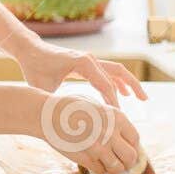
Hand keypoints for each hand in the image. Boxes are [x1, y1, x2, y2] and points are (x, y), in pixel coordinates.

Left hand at [16, 42, 147, 106]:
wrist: (30, 51)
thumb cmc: (34, 69)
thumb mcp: (42, 88)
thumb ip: (54, 103)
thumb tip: (63, 123)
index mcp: (82, 63)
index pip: (104, 84)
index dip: (113, 102)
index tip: (118, 117)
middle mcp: (89, 59)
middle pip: (118, 73)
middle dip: (132, 87)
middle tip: (144, 101)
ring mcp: (90, 59)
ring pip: (116, 71)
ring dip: (129, 83)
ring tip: (141, 98)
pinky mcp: (87, 62)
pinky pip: (108, 72)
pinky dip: (117, 82)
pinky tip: (124, 94)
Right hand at [37, 92, 145, 173]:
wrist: (46, 114)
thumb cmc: (69, 107)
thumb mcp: (96, 106)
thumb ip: (111, 119)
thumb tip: (122, 136)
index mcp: (116, 118)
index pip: (135, 140)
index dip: (132, 146)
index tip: (127, 149)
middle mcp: (111, 134)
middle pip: (131, 157)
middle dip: (127, 162)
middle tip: (121, 161)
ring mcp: (99, 149)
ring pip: (117, 168)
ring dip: (114, 168)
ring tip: (107, 163)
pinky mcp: (86, 159)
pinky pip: (100, 171)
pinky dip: (99, 169)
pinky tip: (92, 162)